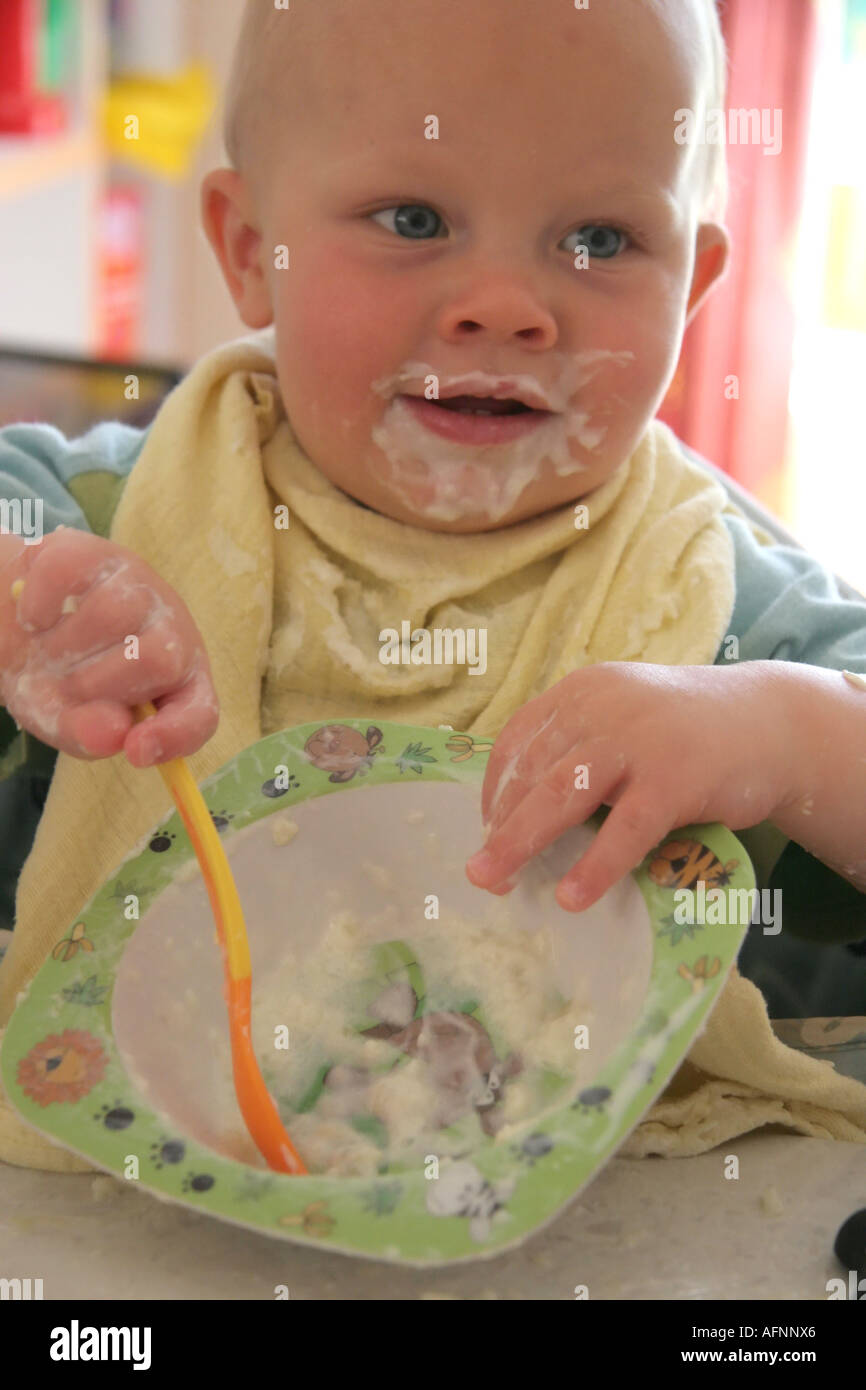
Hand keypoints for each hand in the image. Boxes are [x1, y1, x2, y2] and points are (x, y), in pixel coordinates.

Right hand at [0, 527, 218, 765]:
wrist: (7, 625)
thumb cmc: (51, 679)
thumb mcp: (64, 719)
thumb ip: (89, 733)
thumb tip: (114, 735)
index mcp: (178, 681)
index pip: (200, 713)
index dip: (176, 734)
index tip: (136, 750)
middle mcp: (170, 626)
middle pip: (159, 660)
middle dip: (98, 685)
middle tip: (65, 686)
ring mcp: (135, 582)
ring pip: (114, 614)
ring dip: (64, 646)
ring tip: (48, 652)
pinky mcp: (92, 551)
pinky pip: (68, 575)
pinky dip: (40, 606)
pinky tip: (36, 620)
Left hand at [465, 661, 796, 911]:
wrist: (770, 721)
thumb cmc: (686, 730)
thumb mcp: (623, 716)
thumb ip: (577, 746)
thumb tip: (518, 812)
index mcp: (581, 692)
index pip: (517, 741)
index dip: (494, 791)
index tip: (485, 831)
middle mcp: (601, 708)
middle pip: (532, 773)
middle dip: (500, 827)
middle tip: (478, 873)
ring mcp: (638, 741)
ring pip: (562, 796)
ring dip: (523, 843)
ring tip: (498, 884)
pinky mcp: (674, 778)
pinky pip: (625, 830)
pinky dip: (595, 866)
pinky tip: (573, 897)